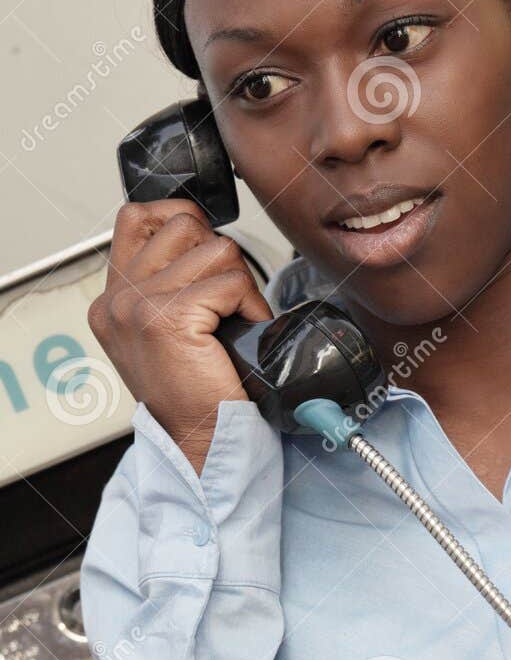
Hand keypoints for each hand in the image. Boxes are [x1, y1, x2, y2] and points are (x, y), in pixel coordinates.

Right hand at [88, 201, 272, 474]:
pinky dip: (250, 305)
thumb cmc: (194, 394)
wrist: (199, 442)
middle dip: (219, 255)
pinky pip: (230, 282)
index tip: (206, 264)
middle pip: (183, 224)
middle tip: (226, 300)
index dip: (184, 225)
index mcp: (111, 298)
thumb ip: (166, 286)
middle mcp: (117, 298)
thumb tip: (205, 241)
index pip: (139, 216)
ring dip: (240, 283)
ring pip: (216, 249)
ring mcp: (138, 305)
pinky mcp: (168, 318)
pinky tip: (243, 332)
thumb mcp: (164, 334)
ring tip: (235, 320)